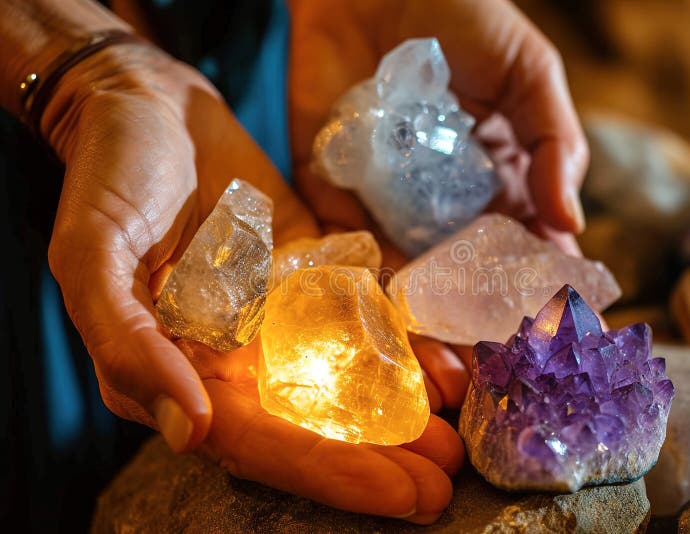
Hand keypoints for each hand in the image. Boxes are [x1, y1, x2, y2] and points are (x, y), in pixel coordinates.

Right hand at [45, 41, 461, 522]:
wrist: (150, 105)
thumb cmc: (108, 172)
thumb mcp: (92, 252)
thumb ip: (128, 343)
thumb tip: (191, 433)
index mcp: (180, 370)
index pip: (257, 442)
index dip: (327, 472)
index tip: (400, 493)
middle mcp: (234, 359)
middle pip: (311, 426)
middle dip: (378, 460)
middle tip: (445, 485)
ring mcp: (279, 319)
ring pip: (343, 381)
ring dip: (400, 413)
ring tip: (455, 437)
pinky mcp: (312, 276)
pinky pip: (360, 317)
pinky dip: (402, 343)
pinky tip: (444, 364)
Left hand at [289, 0, 587, 406]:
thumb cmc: (462, 13)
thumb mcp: (528, 72)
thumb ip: (555, 143)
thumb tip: (572, 225)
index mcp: (493, 178)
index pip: (520, 245)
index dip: (534, 288)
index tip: (550, 334)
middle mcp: (441, 201)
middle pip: (463, 274)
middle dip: (478, 320)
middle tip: (493, 371)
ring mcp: (387, 202)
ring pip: (409, 274)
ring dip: (425, 321)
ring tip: (445, 368)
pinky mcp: (333, 194)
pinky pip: (349, 248)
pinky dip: (364, 286)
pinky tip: (385, 324)